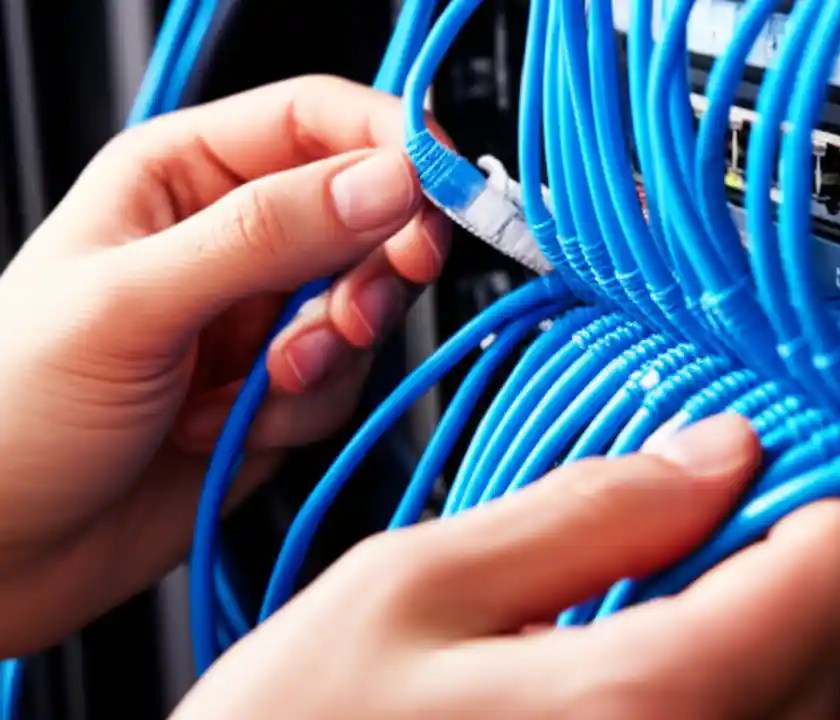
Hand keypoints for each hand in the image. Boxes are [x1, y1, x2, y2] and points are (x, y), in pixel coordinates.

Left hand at [0, 76, 449, 653]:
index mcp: (183, 175)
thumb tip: (386, 180)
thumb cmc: (10, 410)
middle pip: (367, 212)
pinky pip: (348, 381)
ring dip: (332, 352)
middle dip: (375, 266)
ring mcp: (259, 316)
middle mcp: (232, 237)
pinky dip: (308, 409)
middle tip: (356, 310)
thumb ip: (266, 235)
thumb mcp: (132, 303)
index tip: (445, 191)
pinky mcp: (280, 389)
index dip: (394, 144)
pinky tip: (236, 426)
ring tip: (264, 385)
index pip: (320, 121)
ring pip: (366, 304)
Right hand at [174, 416, 839, 719]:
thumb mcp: (416, 588)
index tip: (804, 439)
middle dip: (793, 545)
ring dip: (766, 613)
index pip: (828, 576)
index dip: (833, 484)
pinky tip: (643, 647)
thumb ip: (585, 513)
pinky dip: (728, 678)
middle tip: (721, 486)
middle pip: (830, 641)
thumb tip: (715, 453)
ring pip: (801, 700)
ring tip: (667, 563)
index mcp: (639, 710)